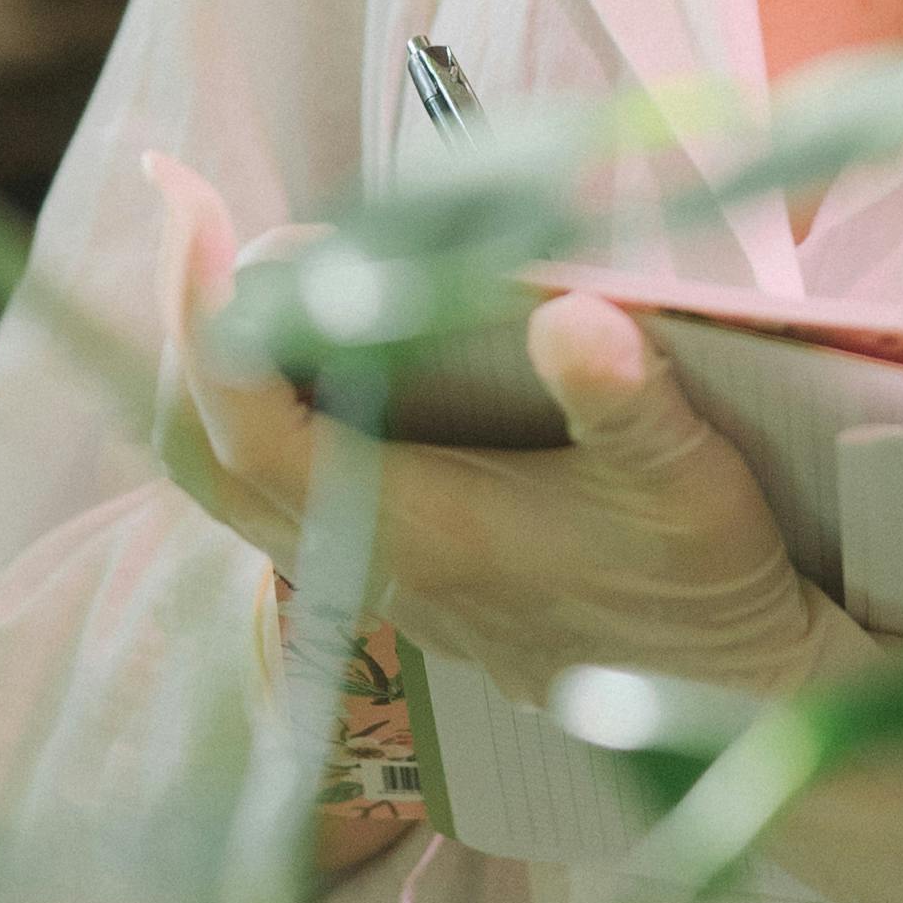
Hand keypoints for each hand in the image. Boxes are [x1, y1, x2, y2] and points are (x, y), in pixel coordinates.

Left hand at [149, 161, 825, 709]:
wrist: (723, 704)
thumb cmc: (704, 588)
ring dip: (210, 359)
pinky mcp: (385, 562)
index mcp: (414, 534)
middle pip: (195, 447)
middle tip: (202, 205)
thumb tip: (572, 320)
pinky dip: (249, 394)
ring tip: (239, 249)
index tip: (194, 197)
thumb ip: (629, 403)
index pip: (249, 429)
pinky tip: (303, 327)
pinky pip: (263, 478)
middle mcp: (363, 560)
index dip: (203, 314)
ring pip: (219, 470)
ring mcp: (364, 568)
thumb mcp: (691, 484)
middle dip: (179, 322)